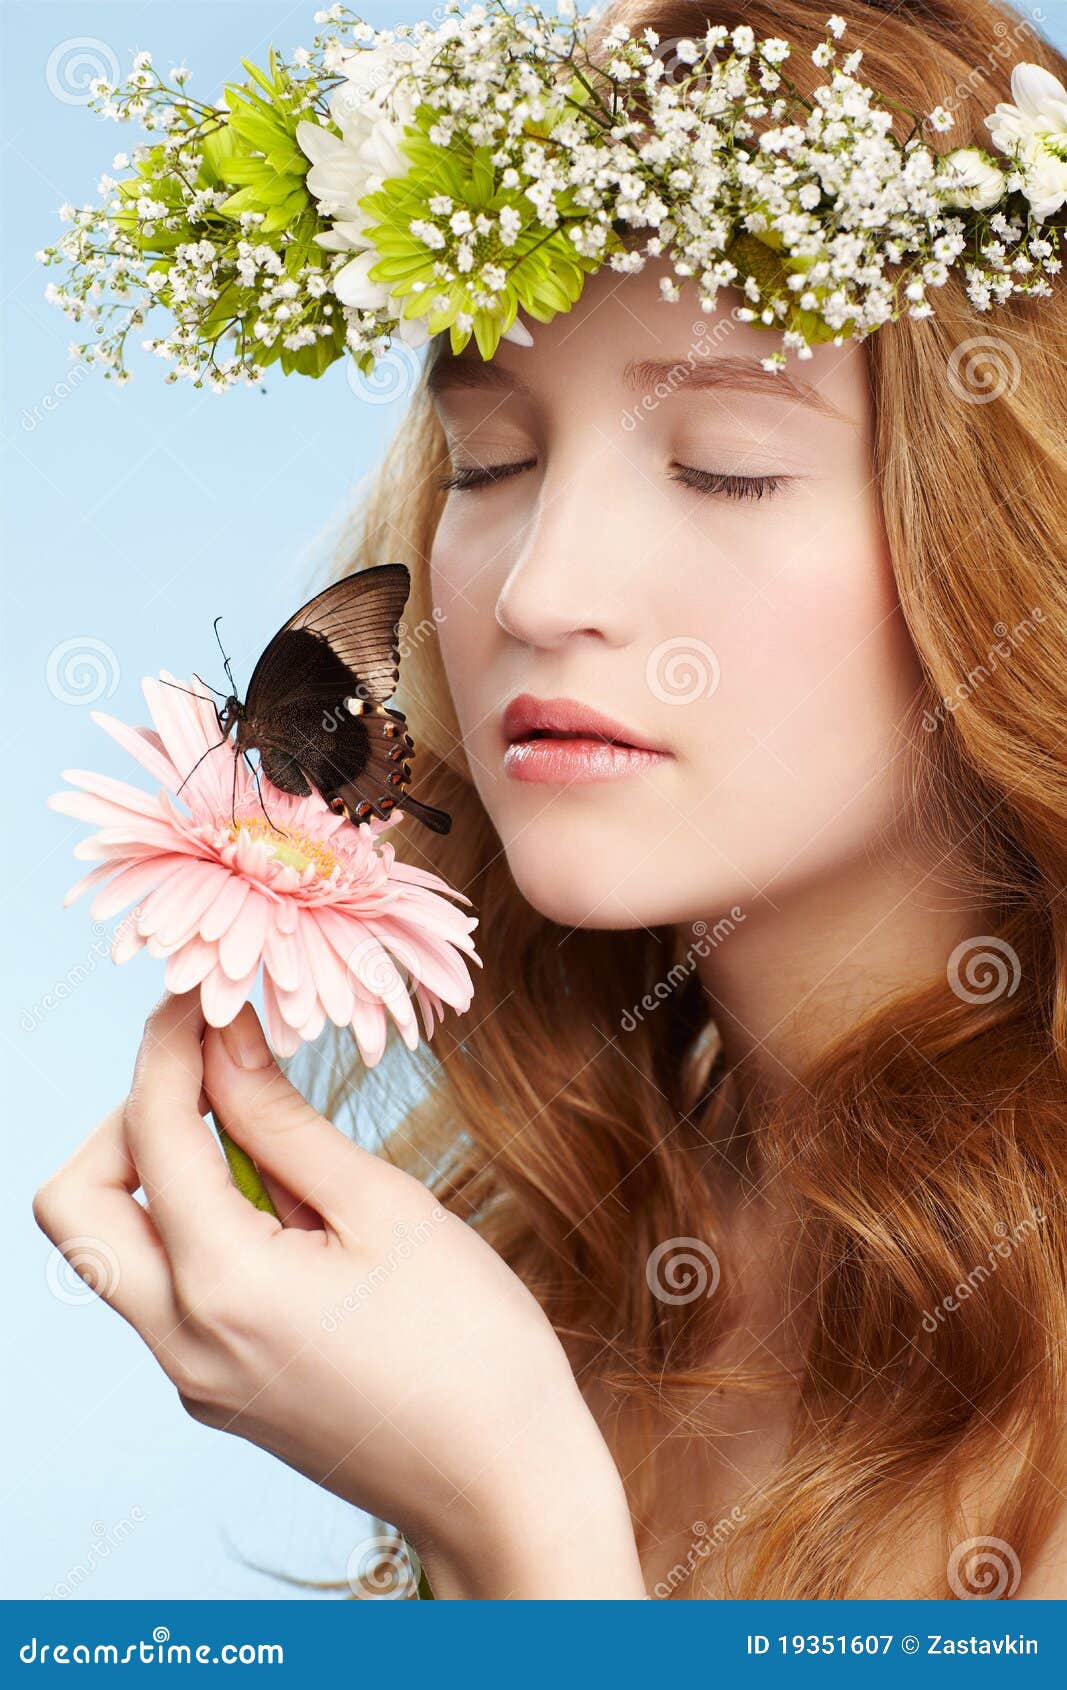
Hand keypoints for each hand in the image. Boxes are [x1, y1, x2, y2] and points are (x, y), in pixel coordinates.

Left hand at [32, 991, 645, 1598]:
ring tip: (263, 1142)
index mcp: (222, 1287)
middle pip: (74, 1205)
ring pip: (112, 1250)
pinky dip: (194, 1227)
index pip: (151, 1130)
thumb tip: (225, 1041)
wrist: (506, 1490)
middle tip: (208, 1080)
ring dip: (158, 1174)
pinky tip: (287, 1211)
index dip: (170, 1044)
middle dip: (126, 1120)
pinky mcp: (218, 1391)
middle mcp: (181, 1340)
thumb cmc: (473, 1348)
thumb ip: (284, 1123)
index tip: (204, 994)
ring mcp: (192, 1376)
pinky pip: (165, 1290)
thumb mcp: (385, 1210)